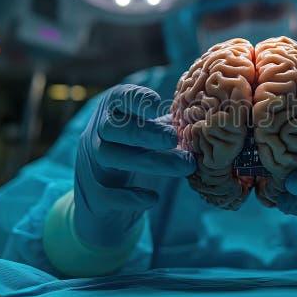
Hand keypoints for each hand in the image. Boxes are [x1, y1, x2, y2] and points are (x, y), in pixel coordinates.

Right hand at [73, 84, 195, 247]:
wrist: (102, 198)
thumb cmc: (133, 154)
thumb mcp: (147, 135)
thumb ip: (168, 125)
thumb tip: (206, 118)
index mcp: (112, 113)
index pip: (118, 97)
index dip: (135, 98)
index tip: (157, 103)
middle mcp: (96, 134)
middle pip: (112, 127)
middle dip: (145, 132)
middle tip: (174, 138)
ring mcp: (90, 164)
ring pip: (111, 156)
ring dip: (151, 161)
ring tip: (185, 166)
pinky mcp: (92, 194)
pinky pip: (106, 194)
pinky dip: (131, 196)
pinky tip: (153, 198)